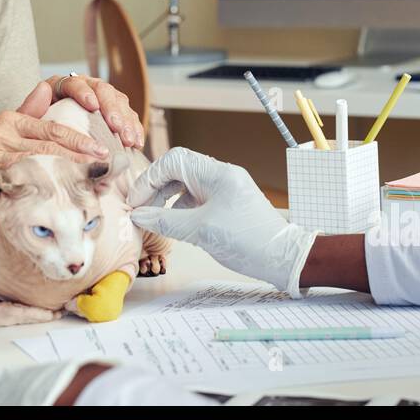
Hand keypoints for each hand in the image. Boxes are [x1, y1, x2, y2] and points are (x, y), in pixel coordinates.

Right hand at [0, 108, 109, 210]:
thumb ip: (26, 112)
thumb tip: (47, 89)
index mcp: (10, 121)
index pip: (51, 129)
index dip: (78, 139)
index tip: (101, 148)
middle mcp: (2, 133)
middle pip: (48, 144)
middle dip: (79, 153)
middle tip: (104, 162)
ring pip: (35, 162)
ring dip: (64, 172)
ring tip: (87, 181)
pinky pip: (14, 182)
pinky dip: (36, 189)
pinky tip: (54, 198)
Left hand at [32, 74, 144, 148]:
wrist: (46, 142)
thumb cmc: (36, 131)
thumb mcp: (28, 120)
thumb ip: (32, 107)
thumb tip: (42, 88)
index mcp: (62, 85)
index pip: (74, 82)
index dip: (84, 92)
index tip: (92, 106)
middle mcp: (85, 87)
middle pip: (103, 90)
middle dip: (112, 109)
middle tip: (117, 127)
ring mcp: (102, 99)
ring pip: (119, 102)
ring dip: (126, 121)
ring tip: (129, 140)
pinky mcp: (113, 114)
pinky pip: (128, 116)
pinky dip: (134, 129)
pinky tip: (136, 143)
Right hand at [128, 147, 318, 295]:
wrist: (283, 258)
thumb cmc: (248, 242)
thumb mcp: (200, 231)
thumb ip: (165, 221)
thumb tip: (138, 216)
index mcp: (217, 174)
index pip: (173, 161)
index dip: (149, 178)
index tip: (136, 202)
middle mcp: (222, 176)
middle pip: (178, 170)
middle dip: (155, 188)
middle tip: (140, 210)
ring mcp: (226, 189)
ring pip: (186, 184)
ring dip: (166, 198)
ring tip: (153, 217)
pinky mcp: (227, 203)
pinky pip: (197, 198)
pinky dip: (180, 207)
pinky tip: (173, 223)